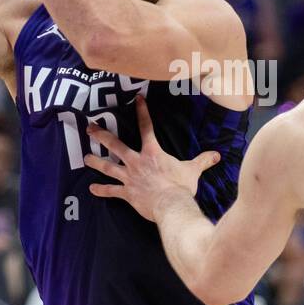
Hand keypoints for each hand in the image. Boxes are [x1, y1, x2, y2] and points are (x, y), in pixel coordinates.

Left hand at [83, 96, 220, 222]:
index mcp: (152, 153)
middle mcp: (137, 162)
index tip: (137, 98)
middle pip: (115, 145)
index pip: (147, 127)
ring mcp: (129, 177)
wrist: (171, 206)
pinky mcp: (127, 193)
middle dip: (101, 135)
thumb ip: (203, 161)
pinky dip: (101, 190)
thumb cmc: (181, 186)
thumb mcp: (193, 171)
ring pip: (108, 167)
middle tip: (90, 128)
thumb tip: (217, 156)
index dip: (142, 111)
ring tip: (85, 156)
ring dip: (96, 161)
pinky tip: (91, 188)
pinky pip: (112, 191)